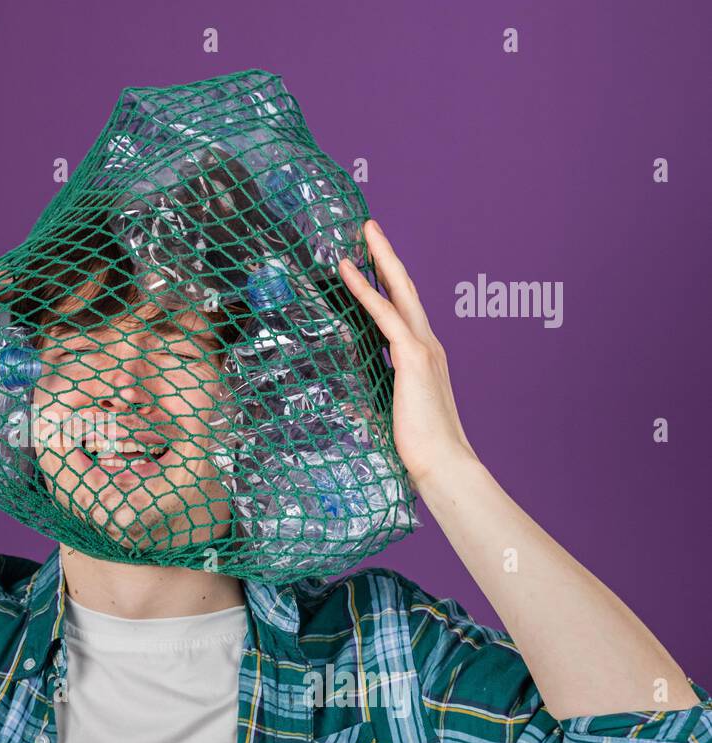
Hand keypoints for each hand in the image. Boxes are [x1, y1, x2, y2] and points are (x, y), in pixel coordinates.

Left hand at [337, 220, 477, 489]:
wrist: (444, 464)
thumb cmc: (419, 447)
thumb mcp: (390, 413)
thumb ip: (374, 396)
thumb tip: (348, 397)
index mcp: (423, 358)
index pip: (403, 310)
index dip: (388, 283)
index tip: (372, 262)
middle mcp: (428, 345)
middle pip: (405, 288)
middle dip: (386, 256)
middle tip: (368, 229)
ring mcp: (423, 348)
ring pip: (398, 291)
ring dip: (378, 260)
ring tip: (360, 234)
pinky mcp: (413, 356)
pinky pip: (384, 314)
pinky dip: (365, 289)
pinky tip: (347, 271)